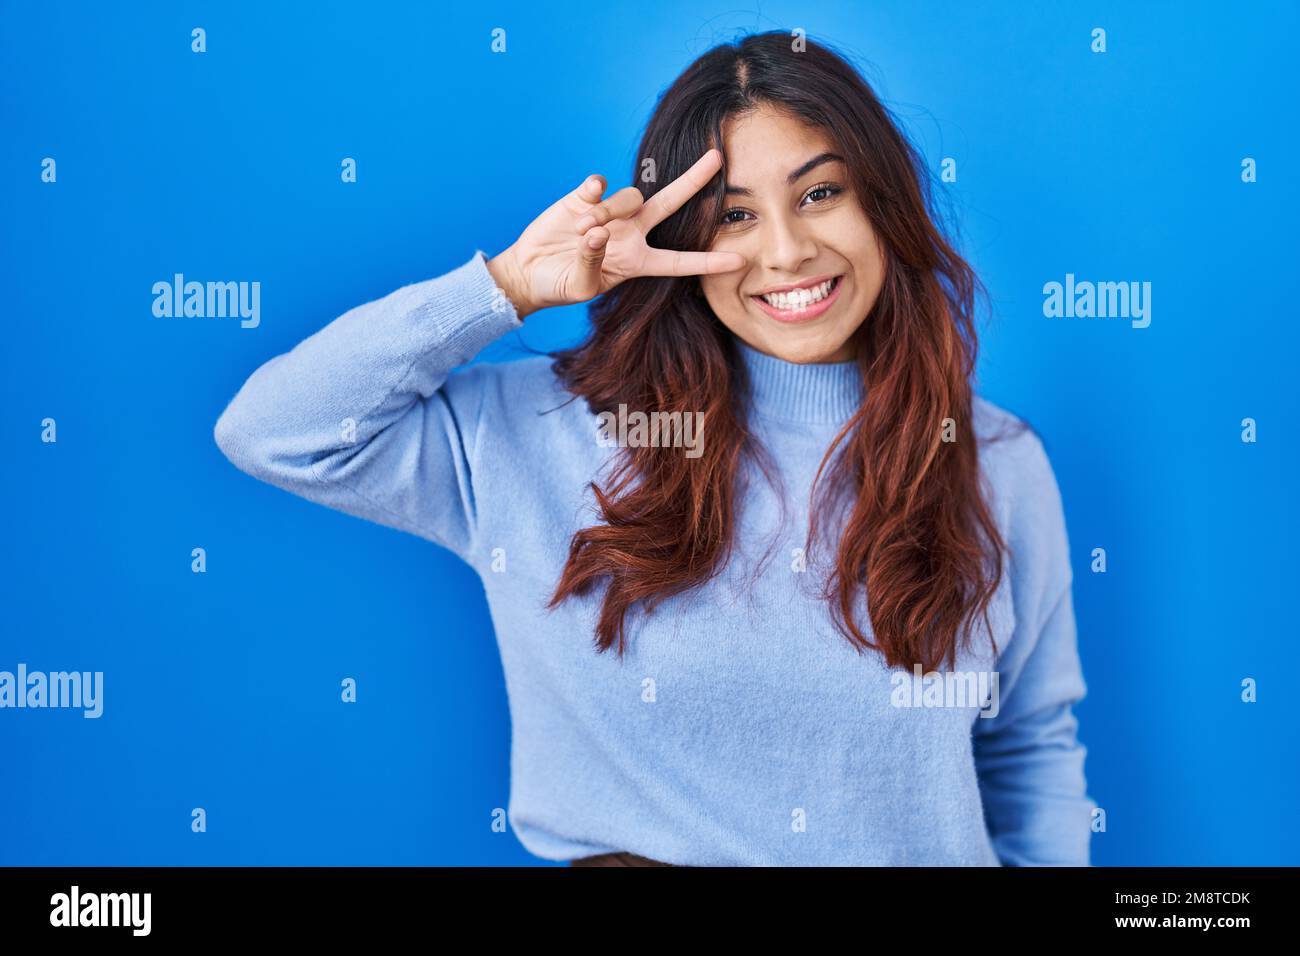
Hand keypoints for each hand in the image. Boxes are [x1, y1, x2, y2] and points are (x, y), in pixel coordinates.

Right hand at [487, 149, 745, 318]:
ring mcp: (610, 213)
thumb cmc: (560, 285)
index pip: (680, 261)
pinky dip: (596, 190)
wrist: (529, 271)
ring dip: (610, 211)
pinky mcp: (585, 198)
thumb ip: (592, 262)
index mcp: (637, 261)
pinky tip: (587, 199)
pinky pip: (601, 184)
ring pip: (628, 196)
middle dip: (694, 181)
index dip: (708, 262)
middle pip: (670, 204)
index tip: (739, 261)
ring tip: (582, 231)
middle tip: (717, 158)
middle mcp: (631, 233)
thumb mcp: (581, 287)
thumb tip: (597, 232)